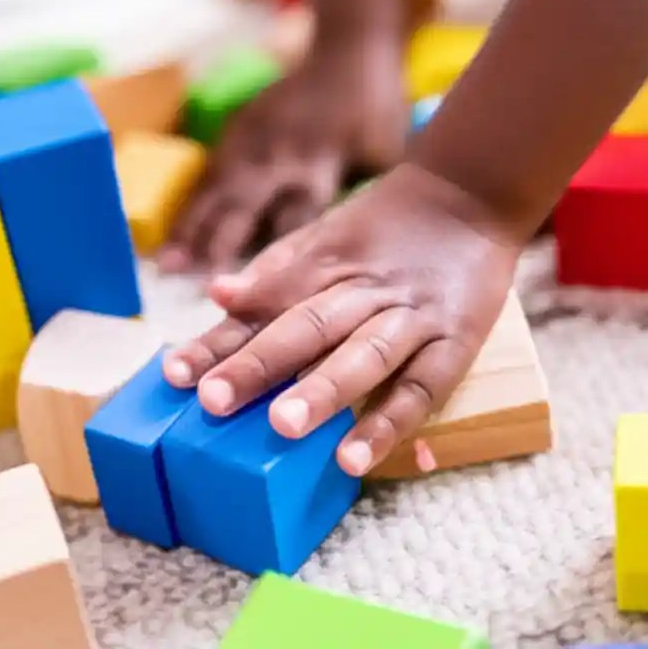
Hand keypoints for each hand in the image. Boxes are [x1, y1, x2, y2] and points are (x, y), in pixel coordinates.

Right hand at [158, 35, 407, 272]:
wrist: (347, 50)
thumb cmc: (374, 111)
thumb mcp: (384, 156)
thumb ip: (363, 202)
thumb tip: (350, 251)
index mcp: (317, 168)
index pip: (289, 221)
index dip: (269, 258)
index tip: (246, 292)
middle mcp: (277, 158)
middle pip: (239, 206)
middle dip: (211, 243)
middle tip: (181, 278)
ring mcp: (251, 142)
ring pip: (215, 192)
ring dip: (189, 228)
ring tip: (163, 263)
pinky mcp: (237, 131)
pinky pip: (209, 174)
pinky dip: (190, 205)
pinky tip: (173, 234)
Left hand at [162, 163, 521, 476]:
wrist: (471, 192)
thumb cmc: (389, 228)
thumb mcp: (327, 235)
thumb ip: (277, 270)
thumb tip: (218, 293)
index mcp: (324, 265)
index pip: (264, 306)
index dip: (220, 341)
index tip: (176, 374)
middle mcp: (363, 291)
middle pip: (306, 328)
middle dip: (259, 364)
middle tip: (214, 400)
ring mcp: (411, 316)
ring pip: (364, 355)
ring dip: (323, 390)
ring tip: (282, 427)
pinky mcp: (456, 341)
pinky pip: (421, 387)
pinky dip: (389, 421)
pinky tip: (355, 456)